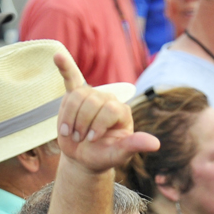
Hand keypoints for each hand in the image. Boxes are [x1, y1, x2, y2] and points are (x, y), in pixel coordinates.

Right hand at [54, 52, 158, 173]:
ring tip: (70, 133)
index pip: (109, 109)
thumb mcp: (119, 155)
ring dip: (69, 117)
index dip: (97, 125)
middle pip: (91, 102)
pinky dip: (64, 66)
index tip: (91, 140)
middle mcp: (108, 100)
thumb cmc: (103, 156)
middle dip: (82, 124)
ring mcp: (91, 96)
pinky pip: (71, 77)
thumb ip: (134, 146)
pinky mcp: (74, 95)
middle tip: (80, 140)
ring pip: (77, 97)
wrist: (84, 157)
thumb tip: (156, 144)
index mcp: (122, 111)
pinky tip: (58, 56)